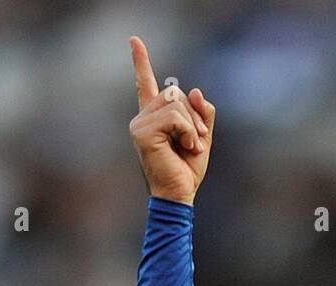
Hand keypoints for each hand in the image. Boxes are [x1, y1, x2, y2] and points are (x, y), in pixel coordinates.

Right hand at [128, 36, 214, 205]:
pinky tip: (186, 146)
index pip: (146, 84)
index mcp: (153, 117)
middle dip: (193, 115)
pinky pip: (175, 117)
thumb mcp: (201, 136)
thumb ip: (201, 112)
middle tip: (197, 140)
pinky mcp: (143, 132)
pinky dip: (188, 131)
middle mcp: (143, 118)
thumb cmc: (186, 170)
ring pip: (176, 103)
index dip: (140, 62)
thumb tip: (194, 91)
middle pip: (173, 93)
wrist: (179, 195)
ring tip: (191, 146)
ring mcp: (140, 124)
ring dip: (192, 125)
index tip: (134, 40)